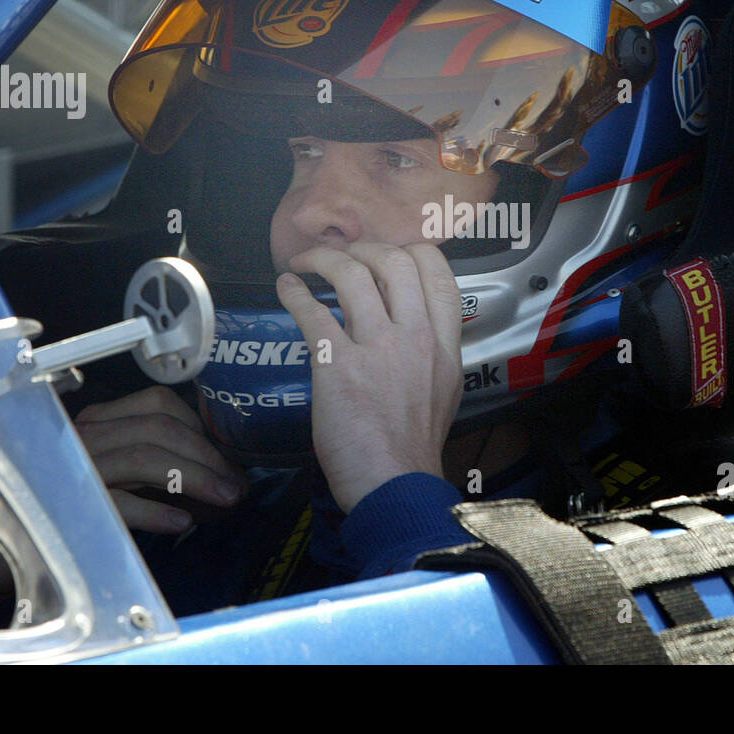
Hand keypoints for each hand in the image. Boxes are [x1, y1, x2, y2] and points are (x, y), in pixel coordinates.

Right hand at [0, 386, 246, 603]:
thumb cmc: (63, 504)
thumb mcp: (108, 472)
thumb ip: (149, 463)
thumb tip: (216, 472)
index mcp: (97, 421)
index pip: (158, 404)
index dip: (200, 428)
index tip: (227, 455)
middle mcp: (84, 434)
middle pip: (158, 428)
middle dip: (206, 455)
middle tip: (235, 485)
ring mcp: (72, 466)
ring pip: (144, 456)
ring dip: (193, 477)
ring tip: (223, 499)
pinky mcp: (64, 502)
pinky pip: (118, 501)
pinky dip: (156, 510)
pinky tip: (182, 522)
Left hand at [276, 242, 463, 513]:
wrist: (394, 486)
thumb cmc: (413, 447)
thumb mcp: (442, 390)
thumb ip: (430, 352)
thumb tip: (405, 324)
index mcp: (445, 345)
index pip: (439, 272)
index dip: (410, 251)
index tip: (386, 255)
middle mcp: (417, 338)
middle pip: (396, 261)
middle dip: (364, 248)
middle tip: (343, 256)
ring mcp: (378, 349)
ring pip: (353, 274)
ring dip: (323, 260)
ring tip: (307, 264)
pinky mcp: (338, 366)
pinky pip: (313, 313)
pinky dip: (295, 293)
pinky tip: (287, 289)